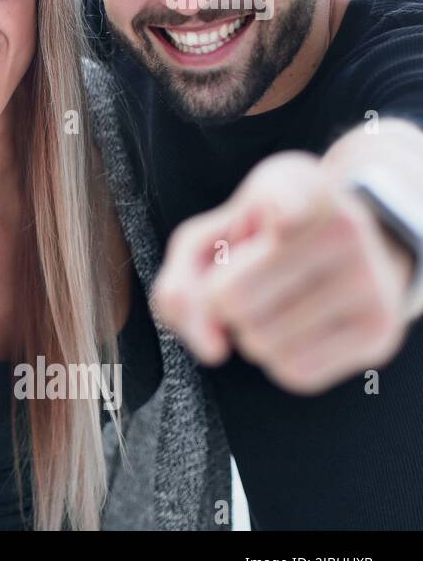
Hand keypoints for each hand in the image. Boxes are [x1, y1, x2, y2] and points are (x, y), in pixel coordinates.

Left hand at [152, 152, 415, 393]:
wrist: (357, 248)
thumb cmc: (266, 242)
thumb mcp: (214, 233)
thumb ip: (181, 280)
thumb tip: (212, 351)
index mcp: (303, 189)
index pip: (288, 202)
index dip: (281, 211)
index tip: (280, 219)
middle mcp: (346, 230)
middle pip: (232, 302)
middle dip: (224, 301)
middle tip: (256, 276)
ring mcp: (369, 282)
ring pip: (261, 344)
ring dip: (252, 331)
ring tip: (281, 298)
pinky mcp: (380, 333)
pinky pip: (294, 372)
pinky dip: (280, 357)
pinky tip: (301, 325)